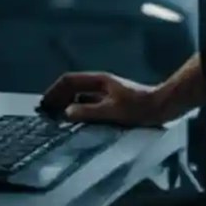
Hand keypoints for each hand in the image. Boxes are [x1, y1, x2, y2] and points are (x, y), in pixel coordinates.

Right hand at [40, 72, 162, 126]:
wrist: (162, 106)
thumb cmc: (140, 107)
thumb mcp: (112, 111)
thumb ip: (89, 111)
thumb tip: (67, 112)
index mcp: (99, 81)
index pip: (69, 80)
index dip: (54, 91)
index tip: (43, 104)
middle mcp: (101, 85)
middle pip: (72, 88)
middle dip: (58, 99)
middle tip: (46, 115)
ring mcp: (107, 94)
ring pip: (81, 98)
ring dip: (68, 107)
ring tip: (58, 121)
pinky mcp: (113, 104)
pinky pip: (90, 106)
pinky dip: (80, 113)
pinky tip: (78, 125)